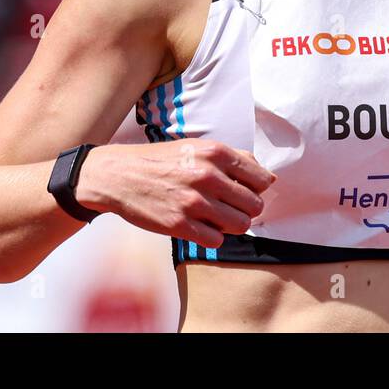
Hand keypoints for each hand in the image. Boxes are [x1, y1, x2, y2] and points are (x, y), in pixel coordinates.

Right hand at [76, 140, 274, 247]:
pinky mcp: (179, 225)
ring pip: (240, 225)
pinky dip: (212, 237)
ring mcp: (194, 202)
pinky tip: (200, 226)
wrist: (120, 176)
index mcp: (216, 153)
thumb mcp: (199, 148)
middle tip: (229, 207)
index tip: (243, 192)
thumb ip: (236, 159)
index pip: (261, 180)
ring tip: (216, 218)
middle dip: (246, 210)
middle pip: (254, 206)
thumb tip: (269, 178)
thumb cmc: (163, 161)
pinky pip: (216, 240)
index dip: (257, 190)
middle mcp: (208, 176)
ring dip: (231, 225)